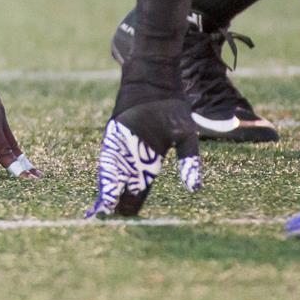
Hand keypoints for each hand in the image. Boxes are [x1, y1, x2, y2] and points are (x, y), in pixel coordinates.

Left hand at [85, 95, 201, 218]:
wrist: (155, 81)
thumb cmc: (173, 108)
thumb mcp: (186, 137)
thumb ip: (189, 162)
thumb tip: (195, 188)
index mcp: (150, 161)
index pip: (140, 187)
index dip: (134, 201)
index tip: (129, 217)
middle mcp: (133, 156)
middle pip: (123, 184)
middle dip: (118, 200)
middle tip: (111, 218)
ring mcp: (122, 145)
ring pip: (113, 174)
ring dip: (108, 190)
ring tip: (104, 210)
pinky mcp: (112, 135)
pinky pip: (108, 158)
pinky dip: (106, 174)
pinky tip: (104, 188)